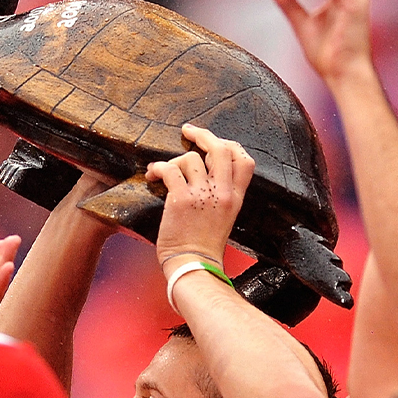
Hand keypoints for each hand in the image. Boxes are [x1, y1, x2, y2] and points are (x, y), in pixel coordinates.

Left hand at [151, 124, 252, 269]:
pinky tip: (152, 176)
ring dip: (173, 161)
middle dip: (203, 135)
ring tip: (163, 173)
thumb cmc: (204, 246)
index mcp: (235, 198)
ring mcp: (202, 195)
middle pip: (221, 149)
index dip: (230, 145)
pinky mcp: (181, 199)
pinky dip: (157, 169)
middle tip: (189, 132)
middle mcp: (222, 193)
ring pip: (190, 158)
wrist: (193, 265)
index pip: (245, 161)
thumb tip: (205, 173)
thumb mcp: (224, 218)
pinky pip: (169, 169)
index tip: (213, 143)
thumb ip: (220, 195)